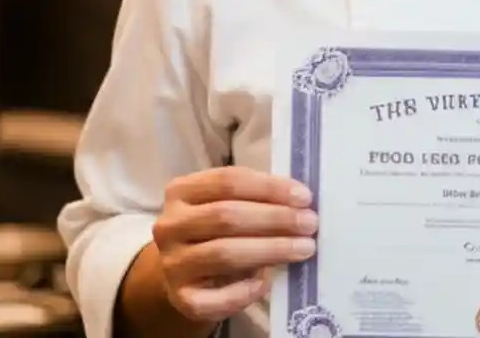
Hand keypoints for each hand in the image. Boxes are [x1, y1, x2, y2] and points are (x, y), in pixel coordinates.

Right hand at [151, 166, 318, 323]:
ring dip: (271, 249)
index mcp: (181, 191)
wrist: (185, 272)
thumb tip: (301, 201)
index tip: (304, 196)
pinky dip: (243, 292)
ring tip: (303, 248)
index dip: (269, 187)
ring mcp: (172, 264)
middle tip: (310, 223)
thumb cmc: (216, 230)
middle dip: (275, 218)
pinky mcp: (181, 298)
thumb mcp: (228, 204)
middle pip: (226, 216)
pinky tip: (266, 282)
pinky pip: (214, 299)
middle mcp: (170, 225)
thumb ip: (256, 198)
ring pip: (224, 253)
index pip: (227, 180)